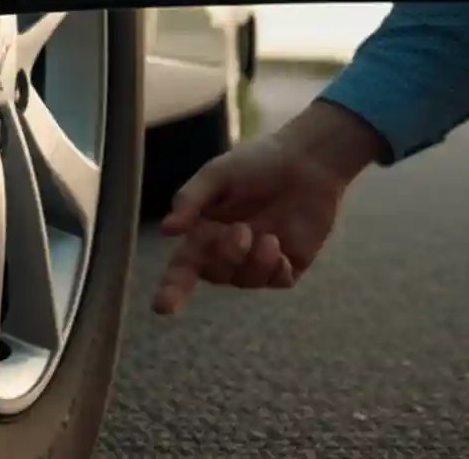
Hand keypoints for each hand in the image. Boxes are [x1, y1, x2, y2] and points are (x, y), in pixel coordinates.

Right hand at [151, 101, 383, 315]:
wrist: (306, 160)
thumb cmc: (256, 162)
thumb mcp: (217, 174)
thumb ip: (191, 200)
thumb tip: (167, 230)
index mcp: (205, 231)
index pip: (183, 267)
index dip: (171, 289)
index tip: (162, 308)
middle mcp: (229, 251)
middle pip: (216, 275)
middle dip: (226, 257)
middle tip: (241, 231)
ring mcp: (259, 260)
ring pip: (247, 281)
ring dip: (255, 263)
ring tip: (268, 237)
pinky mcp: (289, 263)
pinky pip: (277, 281)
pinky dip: (276, 270)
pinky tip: (281, 248)